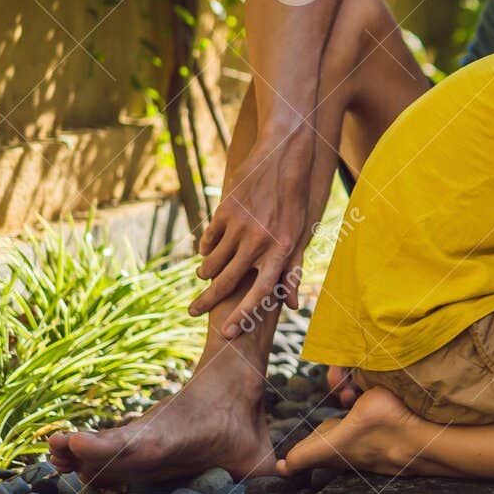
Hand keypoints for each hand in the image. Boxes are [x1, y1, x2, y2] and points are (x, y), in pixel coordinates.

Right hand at [189, 127, 315, 336]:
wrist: (283, 160)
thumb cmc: (295, 205)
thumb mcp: (301, 237)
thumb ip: (293, 272)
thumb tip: (291, 306)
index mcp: (282, 251)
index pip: (260, 293)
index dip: (243, 315)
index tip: (228, 333)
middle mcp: (260, 241)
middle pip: (226, 281)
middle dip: (206, 301)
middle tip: (192, 311)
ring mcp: (240, 226)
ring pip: (213, 261)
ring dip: (207, 272)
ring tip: (205, 277)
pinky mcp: (224, 211)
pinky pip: (209, 239)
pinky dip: (207, 247)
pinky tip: (208, 250)